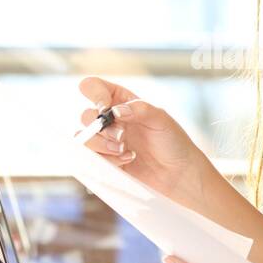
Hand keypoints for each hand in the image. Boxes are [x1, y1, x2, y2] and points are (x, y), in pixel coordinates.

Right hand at [76, 76, 210, 210]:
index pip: (95, 88)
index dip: (94, 93)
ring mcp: (108, 140)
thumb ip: (139, 109)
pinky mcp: (107, 160)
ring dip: (101, 144)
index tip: (105, 108)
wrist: (178, 174)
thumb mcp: (162, 120)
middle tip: (122, 136)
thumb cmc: (174, 142)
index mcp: (123, 101)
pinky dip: (107, 159)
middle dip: (100, 127)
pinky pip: (91, 157)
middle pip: (86, 116)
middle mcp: (112, 120)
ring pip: (84, 137)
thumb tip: (114, 111)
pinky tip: (127, 160)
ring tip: (124, 150)